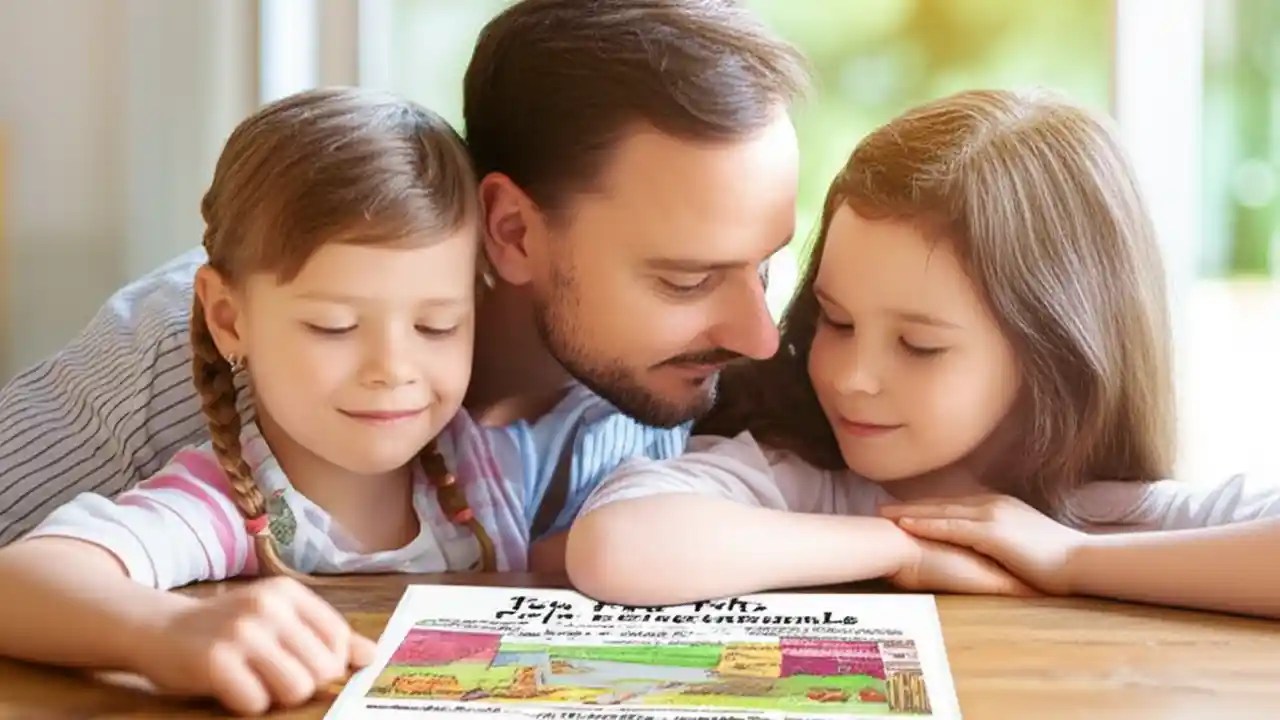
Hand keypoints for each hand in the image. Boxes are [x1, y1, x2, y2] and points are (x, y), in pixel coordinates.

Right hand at [133, 577, 377, 715]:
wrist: (158, 628)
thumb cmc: (227, 628)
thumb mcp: (277, 617)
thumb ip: (323, 635)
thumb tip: (371, 657)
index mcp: (288, 593)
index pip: (339, 639)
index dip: (331, 665)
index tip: (307, 668)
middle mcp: (268, 607)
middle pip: (323, 669)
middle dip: (305, 684)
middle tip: (273, 677)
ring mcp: (241, 633)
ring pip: (297, 688)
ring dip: (278, 697)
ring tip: (256, 682)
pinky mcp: (215, 662)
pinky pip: (257, 702)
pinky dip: (248, 704)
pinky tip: (231, 687)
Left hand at [880, 494, 1086, 595]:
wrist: (1080, 561)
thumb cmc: (1055, 558)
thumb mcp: (1023, 541)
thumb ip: (1002, 538)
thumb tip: (987, 547)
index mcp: (998, 506)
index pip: (954, 504)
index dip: (927, 506)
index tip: (902, 507)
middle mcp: (991, 504)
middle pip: (942, 503)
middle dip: (910, 506)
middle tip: (882, 508)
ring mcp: (991, 516)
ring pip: (941, 511)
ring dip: (910, 513)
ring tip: (884, 515)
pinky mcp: (992, 532)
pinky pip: (951, 527)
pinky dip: (926, 524)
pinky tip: (906, 525)